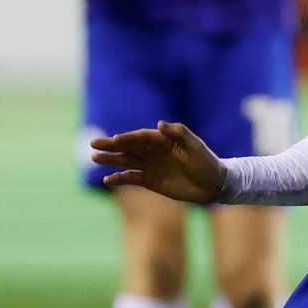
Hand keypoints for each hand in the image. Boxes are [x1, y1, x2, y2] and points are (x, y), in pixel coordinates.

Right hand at [90, 122, 226, 202]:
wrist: (213, 183)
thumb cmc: (205, 160)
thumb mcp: (194, 145)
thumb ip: (178, 133)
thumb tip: (160, 123)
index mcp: (161, 139)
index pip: (140, 137)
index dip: (127, 138)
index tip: (115, 139)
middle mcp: (152, 151)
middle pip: (128, 147)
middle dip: (111, 146)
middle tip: (94, 144)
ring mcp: (150, 166)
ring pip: (125, 161)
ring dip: (110, 160)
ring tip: (94, 158)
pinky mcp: (150, 181)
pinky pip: (131, 178)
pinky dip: (120, 178)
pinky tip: (108, 179)